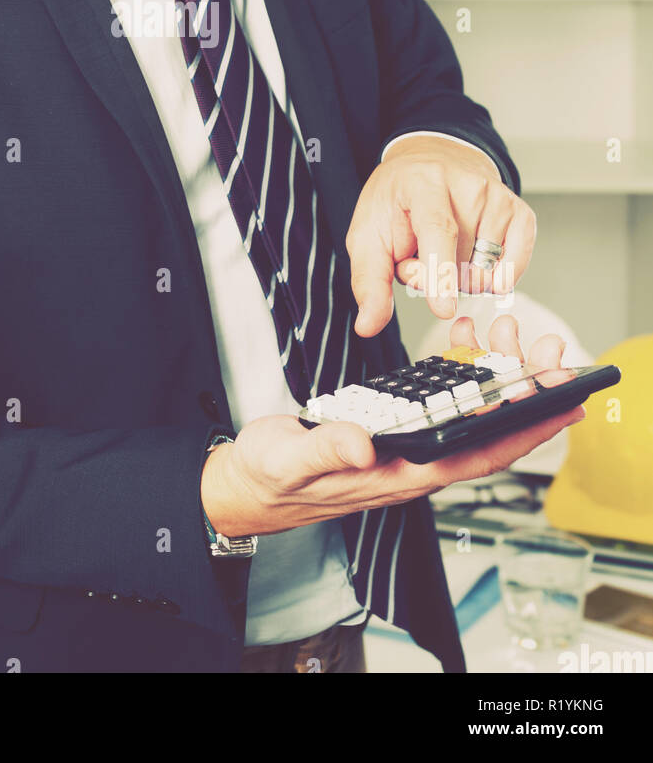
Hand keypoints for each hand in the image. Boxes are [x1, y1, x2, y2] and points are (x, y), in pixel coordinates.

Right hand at [201, 314, 579, 539]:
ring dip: (490, 373)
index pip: (478, 457)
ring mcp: (400, 444)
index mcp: (399, 475)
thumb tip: (367, 444)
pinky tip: (459, 342)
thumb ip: (329, 450)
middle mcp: (411, 462)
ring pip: (462, 411)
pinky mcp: (386, 427)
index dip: (524, 433)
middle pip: (483, 430)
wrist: (247, 482)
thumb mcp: (293, 461)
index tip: (565, 407)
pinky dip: (453, 369)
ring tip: (505, 331)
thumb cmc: (271, 478)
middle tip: (547, 351)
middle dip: (520, 391)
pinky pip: (433, 400)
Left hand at [345, 137, 535, 337]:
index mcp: (424, 182)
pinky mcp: (520, 212)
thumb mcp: (368, 236)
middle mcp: (468, 184)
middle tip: (421, 252)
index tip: (443, 308)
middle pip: (460, 263)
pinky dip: (491, 276)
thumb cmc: (397, 202)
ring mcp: (498, 197)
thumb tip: (367, 326)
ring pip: (486, 273)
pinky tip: (471, 254)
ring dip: (461, 276)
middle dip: (436, 278)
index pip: (438, 230)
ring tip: (444, 248)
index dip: (440, 272)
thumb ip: (369, 282)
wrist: (431, 163)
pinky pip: (513, 269)